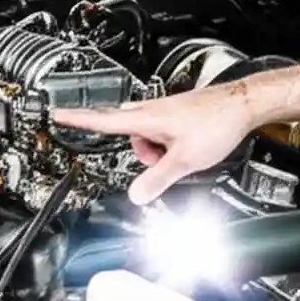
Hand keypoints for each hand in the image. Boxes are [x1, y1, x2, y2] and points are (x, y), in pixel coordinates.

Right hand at [51, 81, 257, 204]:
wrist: (242, 105)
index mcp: (147, 119)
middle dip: (138, 152)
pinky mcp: (175, 114)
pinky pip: (159, 132)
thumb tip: (137, 195)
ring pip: (144, 135)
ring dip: (155, 150)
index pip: (103, 120)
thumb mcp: (185, 160)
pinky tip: (187, 147)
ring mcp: (164, 111)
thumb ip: (158, 179)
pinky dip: (167, 144)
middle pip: (127, 135)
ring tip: (180, 154)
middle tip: (157, 164)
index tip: (57, 114)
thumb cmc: (217, 123)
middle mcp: (152, 111)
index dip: (77, 119)